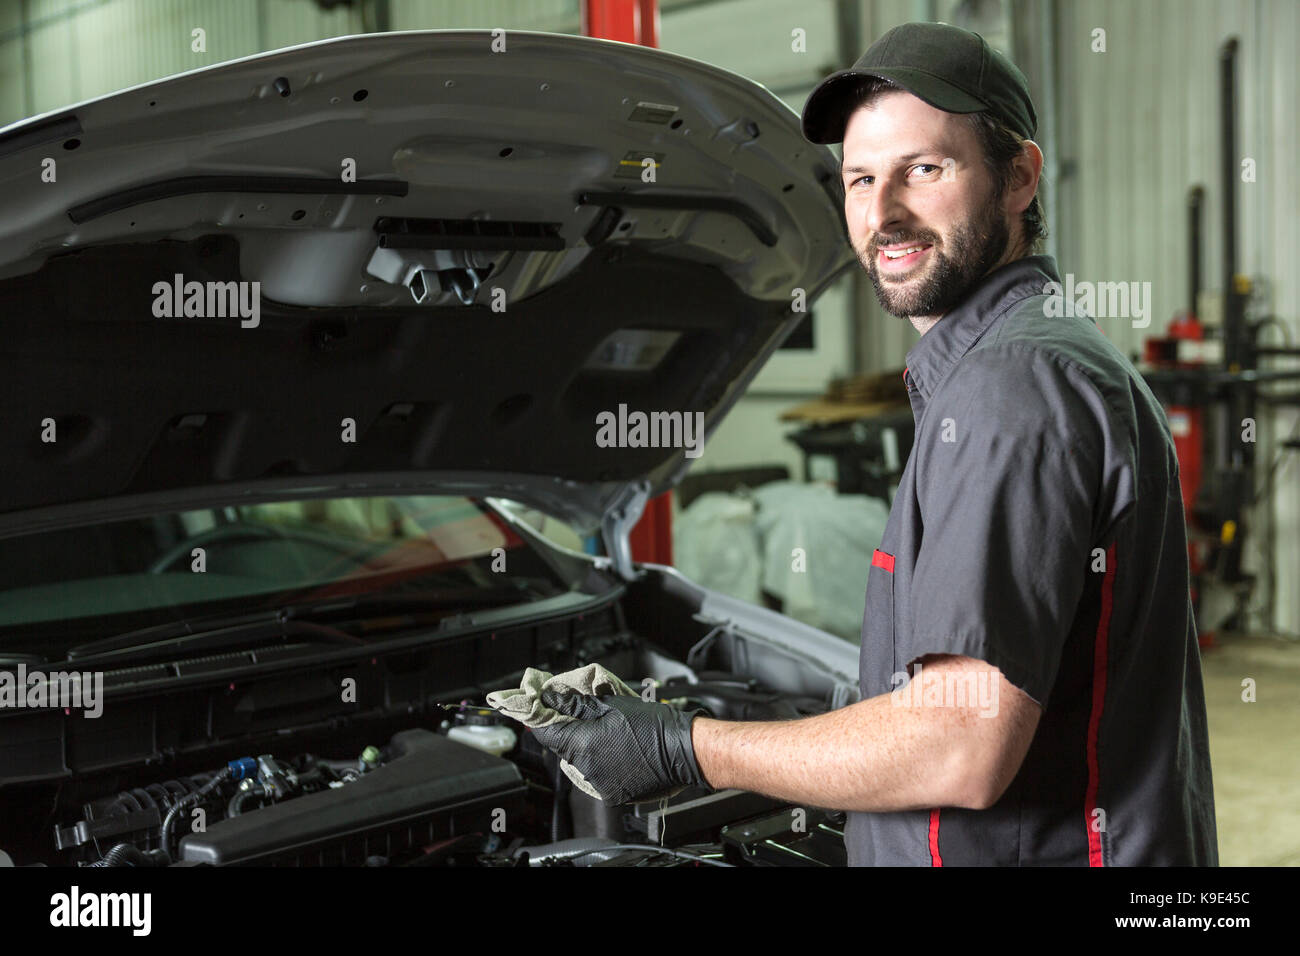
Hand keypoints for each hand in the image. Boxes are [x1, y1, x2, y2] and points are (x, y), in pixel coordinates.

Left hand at [532, 690, 707, 803]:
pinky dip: (605, 765)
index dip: (540, 719)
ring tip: (613, 735)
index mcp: (581, 744)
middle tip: (588, 717)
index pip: (545, 733)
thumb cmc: (652, 725)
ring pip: (582, 763)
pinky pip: (599, 777)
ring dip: (589, 749)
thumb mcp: (611, 705)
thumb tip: (550, 698)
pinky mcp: (614, 796)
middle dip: (572, 732)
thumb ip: (575, 704)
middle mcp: (586, 770)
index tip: (539, 710)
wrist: (684, 751)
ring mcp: (600, 785)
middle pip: (565, 748)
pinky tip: (622, 752)